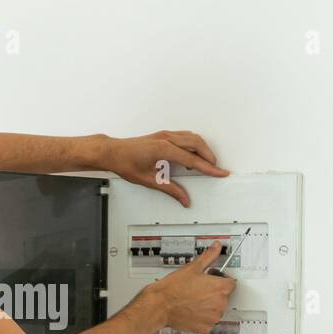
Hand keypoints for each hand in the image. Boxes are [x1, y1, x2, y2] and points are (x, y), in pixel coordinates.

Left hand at [96, 130, 230, 206]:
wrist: (112, 152)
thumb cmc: (125, 163)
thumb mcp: (149, 180)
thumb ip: (170, 190)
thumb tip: (183, 199)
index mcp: (164, 149)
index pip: (193, 160)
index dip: (209, 168)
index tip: (220, 172)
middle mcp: (166, 139)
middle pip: (197, 144)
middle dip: (209, 157)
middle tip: (214, 169)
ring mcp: (165, 135)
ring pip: (192, 138)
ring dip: (202, 149)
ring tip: (204, 164)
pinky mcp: (163, 135)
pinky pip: (185, 136)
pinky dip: (193, 145)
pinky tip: (190, 155)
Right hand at [145, 241, 236, 331]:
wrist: (160, 305)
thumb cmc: (174, 288)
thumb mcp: (193, 267)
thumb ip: (209, 256)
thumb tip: (216, 247)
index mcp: (220, 287)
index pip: (231, 283)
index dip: (221, 279)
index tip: (213, 278)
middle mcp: (220, 303)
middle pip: (224, 297)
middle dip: (214, 293)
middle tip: (199, 289)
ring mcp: (213, 317)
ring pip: (217, 310)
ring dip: (209, 305)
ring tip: (194, 299)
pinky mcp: (205, 327)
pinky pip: (209, 321)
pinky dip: (202, 317)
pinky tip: (192, 309)